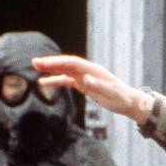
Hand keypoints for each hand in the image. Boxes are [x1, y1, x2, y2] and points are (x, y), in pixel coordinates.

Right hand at [32, 55, 150, 122]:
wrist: (130, 103)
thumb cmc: (122, 99)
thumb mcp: (111, 94)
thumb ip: (97, 86)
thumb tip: (83, 79)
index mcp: (93, 70)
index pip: (72, 63)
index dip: (58, 63)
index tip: (44, 64)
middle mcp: (88, 71)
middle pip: (66, 64)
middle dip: (50, 63)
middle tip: (34, 62)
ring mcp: (85, 77)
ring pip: (65, 71)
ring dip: (51, 69)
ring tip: (35, 68)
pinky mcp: (84, 85)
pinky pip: (67, 81)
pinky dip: (56, 80)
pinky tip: (44, 82)